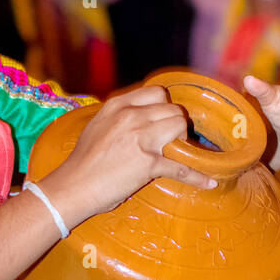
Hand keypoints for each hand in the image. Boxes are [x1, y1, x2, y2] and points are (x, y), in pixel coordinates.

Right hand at [40, 85, 217, 224]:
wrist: (72, 187)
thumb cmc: (82, 162)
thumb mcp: (97, 126)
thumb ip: (119, 117)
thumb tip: (140, 116)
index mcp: (118, 106)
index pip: (156, 92)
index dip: (164, 106)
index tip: (163, 120)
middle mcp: (130, 117)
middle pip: (172, 108)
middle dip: (176, 124)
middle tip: (171, 141)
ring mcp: (140, 138)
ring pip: (180, 126)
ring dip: (183, 141)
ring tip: (176, 153)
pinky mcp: (148, 163)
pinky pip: (181, 167)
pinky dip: (197, 177)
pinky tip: (207, 183)